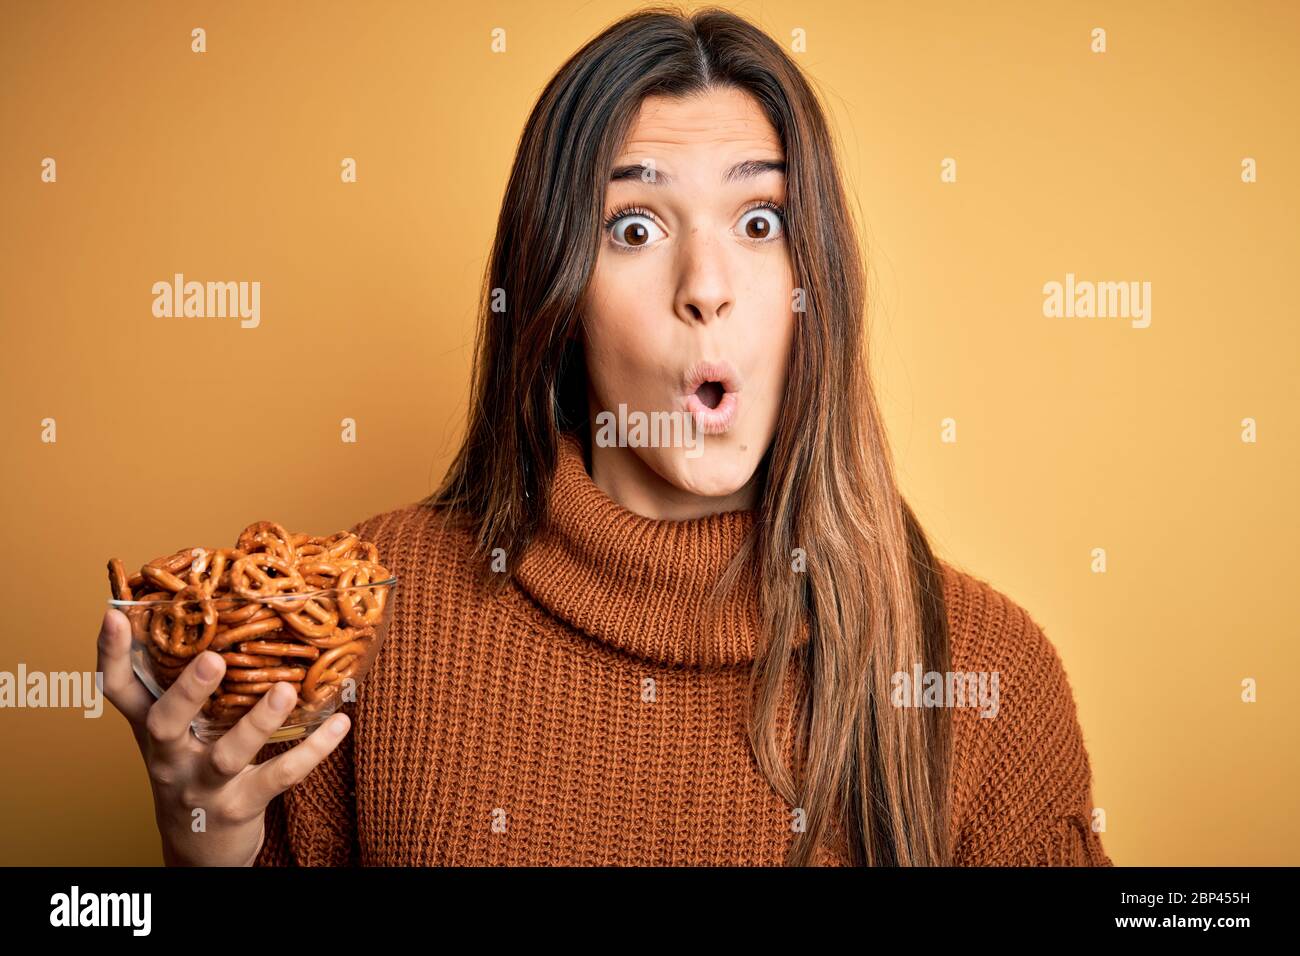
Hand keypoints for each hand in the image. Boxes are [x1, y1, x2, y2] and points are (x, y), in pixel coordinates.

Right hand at [96, 608, 350, 864]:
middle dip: (186, 693)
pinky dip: (312, 751)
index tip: (114, 616)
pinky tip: (340, 725)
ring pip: (225, 755)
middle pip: (164, 725)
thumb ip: (183, 690)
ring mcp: (203, 786)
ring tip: (285, 691)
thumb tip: (210, 621)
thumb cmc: (192, 774)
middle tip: (212, 660)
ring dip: (256, 723)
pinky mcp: (240, 807)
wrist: (200, 851)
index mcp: (152, 732)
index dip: (111, 656)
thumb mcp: (176, 736)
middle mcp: (170, 759)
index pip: (119, 692)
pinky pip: (279, 777)